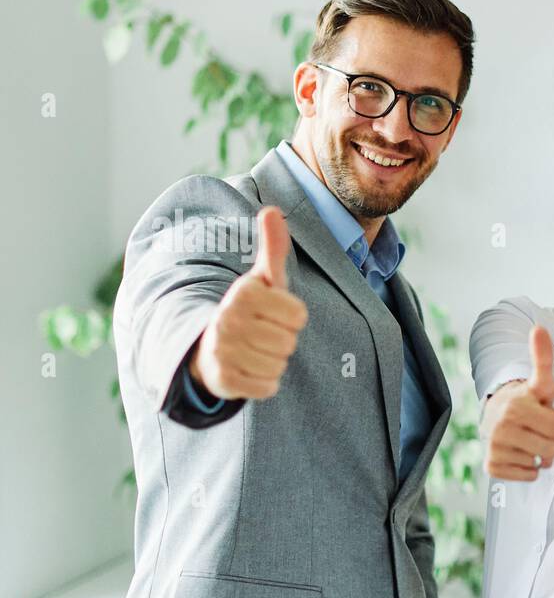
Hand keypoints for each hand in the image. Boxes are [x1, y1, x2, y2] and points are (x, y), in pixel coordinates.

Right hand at [191, 206, 307, 399]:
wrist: (209, 348)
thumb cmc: (248, 310)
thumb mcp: (262, 279)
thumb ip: (272, 248)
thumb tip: (272, 210)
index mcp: (243, 293)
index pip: (299, 314)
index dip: (292, 317)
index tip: (272, 313)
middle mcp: (228, 319)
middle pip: (290, 341)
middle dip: (282, 341)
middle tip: (262, 334)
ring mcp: (223, 350)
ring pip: (280, 364)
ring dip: (273, 361)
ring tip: (254, 350)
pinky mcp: (223, 380)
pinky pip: (268, 387)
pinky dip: (265, 383)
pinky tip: (248, 369)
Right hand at [481, 325, 553, 480]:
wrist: (497, 416)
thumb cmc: (527, 401)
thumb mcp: (540, 382)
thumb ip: (542, 358)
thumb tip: (539, 328)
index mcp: (516, 406)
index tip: (544, 413)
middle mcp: (502, 427)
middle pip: (553, 448)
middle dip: (550, 439)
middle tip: (537, 429)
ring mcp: (495, 448)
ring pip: (541, 463)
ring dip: (540, 455)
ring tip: (529, 440)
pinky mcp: (492, 466)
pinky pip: (528, 476)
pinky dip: (529, 468)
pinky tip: (520, 453)